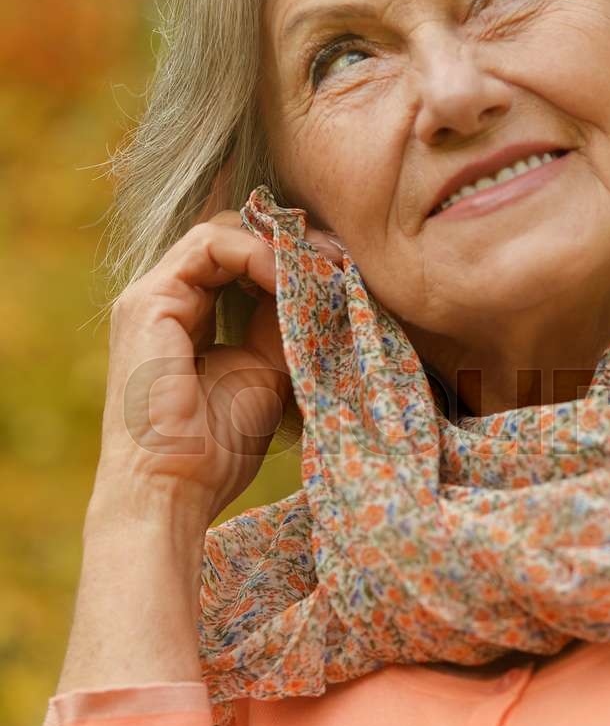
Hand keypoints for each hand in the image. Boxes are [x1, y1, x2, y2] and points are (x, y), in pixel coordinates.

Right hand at [95, 160, 344, 526]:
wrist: (174, 491)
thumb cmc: (216, 450)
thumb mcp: (267, 373)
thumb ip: (283, 325)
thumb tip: (319, 285)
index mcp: (188, 318)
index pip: (241, 261)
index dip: (293, 258)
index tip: (345, 270)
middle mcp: (166, 301)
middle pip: (234, 239)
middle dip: (292, 243)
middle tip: (344, 258)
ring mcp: (152, 297)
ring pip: (222, 234)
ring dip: (280, 246)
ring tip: (325, 266)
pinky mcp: (149, 301)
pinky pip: (209, 247)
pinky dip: (257, 254)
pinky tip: (293, 277)